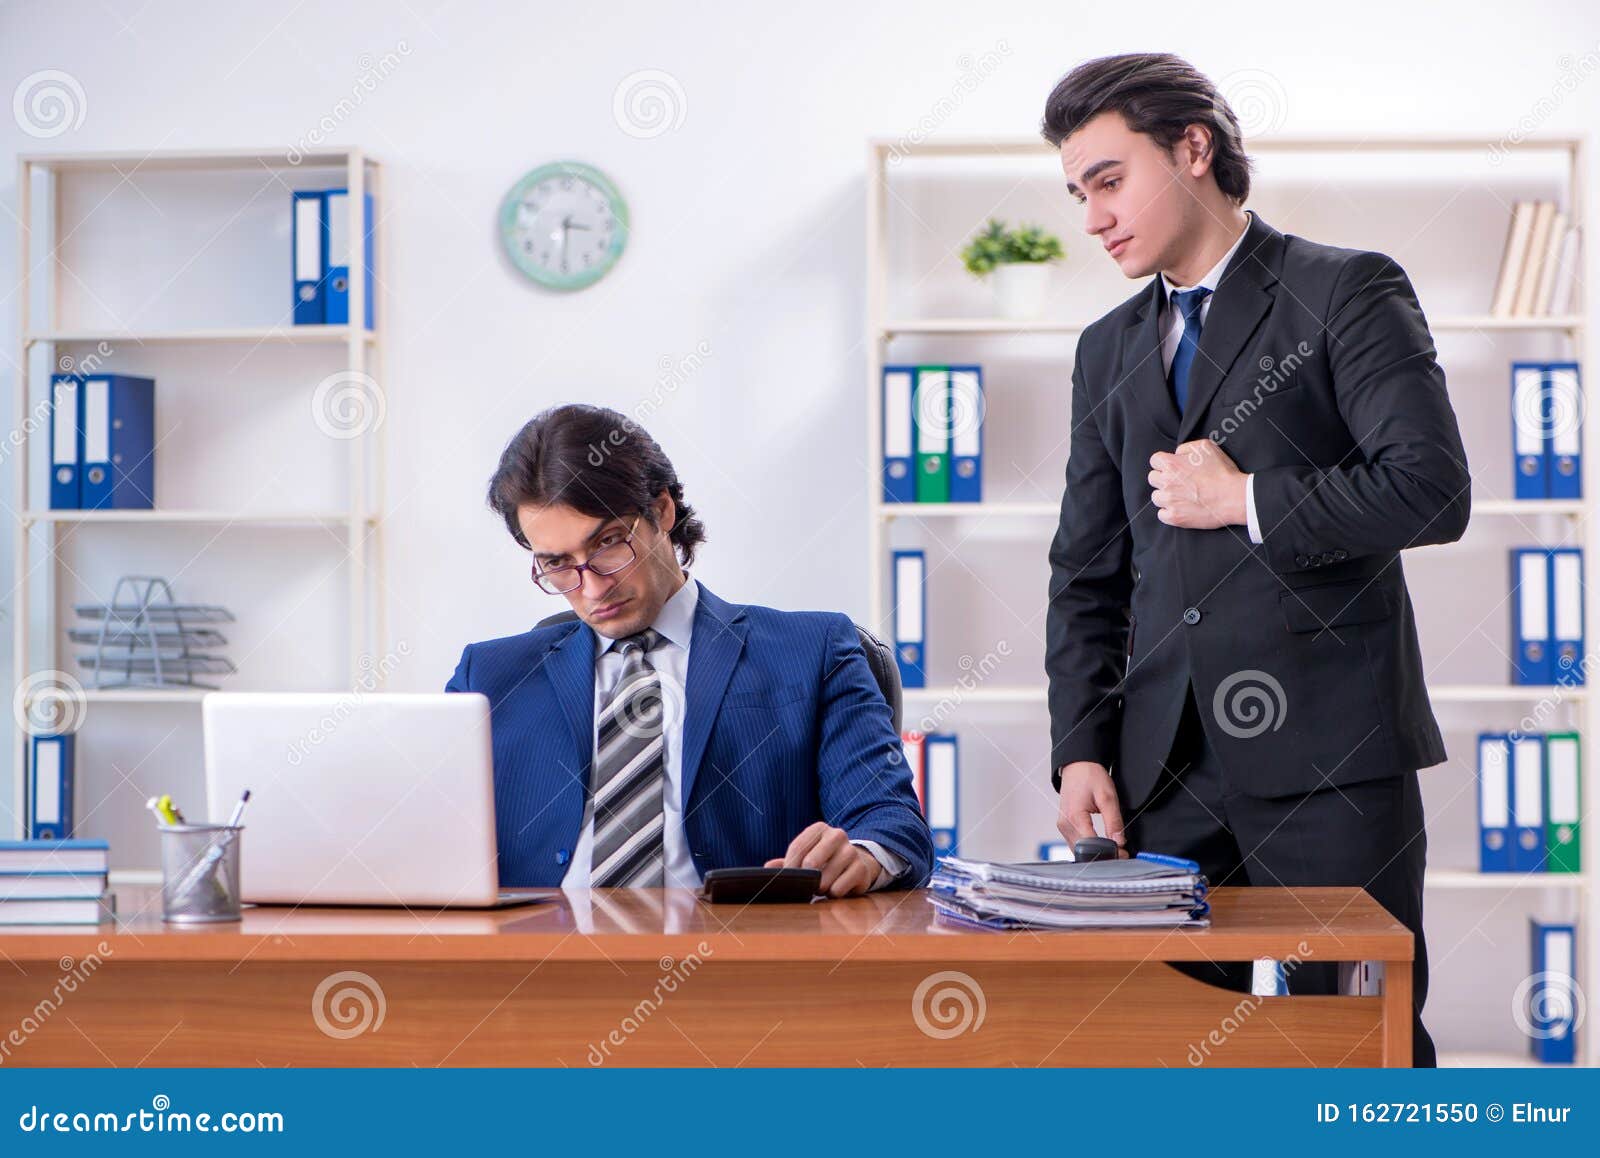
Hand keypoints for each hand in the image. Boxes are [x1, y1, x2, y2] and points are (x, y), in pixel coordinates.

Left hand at [766, 822, 880, 897]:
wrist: (857, 862)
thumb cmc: (824, 860)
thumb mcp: (805, 856)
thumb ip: (786, 862)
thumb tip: (767, 868)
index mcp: (819, 828)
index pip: (797, 848)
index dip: (790, 868)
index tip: (789, 879)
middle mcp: (837, 835)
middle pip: (810, 863)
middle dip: (806, 879)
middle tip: (808, 883)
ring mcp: (851, 851)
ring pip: (824, 880)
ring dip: (819, 888)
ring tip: (822, 885)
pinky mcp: (861, 869)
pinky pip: (838, 889)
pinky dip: (833, 894)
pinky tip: (836, 887)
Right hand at [1056, 761, 1126, 849]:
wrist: (1077, 765)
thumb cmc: (1090, 776)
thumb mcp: (1107, 796)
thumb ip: (1114, 821)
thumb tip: (1119, 841)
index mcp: (1074, 816)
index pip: (1091, 846)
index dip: (1108, 851)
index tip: (1122, 852)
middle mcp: (1065, 824)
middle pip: (1083, 851)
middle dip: (1103, 854)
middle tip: (1120, 851)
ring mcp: (1063, 825)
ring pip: (1078, 850)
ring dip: (1095, 852)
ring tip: (1112, 845)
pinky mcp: (1064, 825)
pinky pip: (1075, 843)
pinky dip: (1088, 845)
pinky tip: (1100, 841)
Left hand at [1149, 439, 1246, 529]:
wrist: (1234, 497)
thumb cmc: (1222, 471)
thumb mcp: (1206, 447)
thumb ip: (1185, 448)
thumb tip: (1176, 454)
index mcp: (1171, 464)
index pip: (1155, 460)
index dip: (1165, 463)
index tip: (1174, 467)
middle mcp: (1166, 482)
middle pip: (1153, 478)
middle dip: (1163, 478)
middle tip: (1178, 481)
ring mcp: (1169, 501)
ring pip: (1156, 497)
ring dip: (1165, 496)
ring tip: (1181, 496)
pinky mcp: (1175, 517)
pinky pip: (1161, 514)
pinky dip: (1169, 512)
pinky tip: (1180, 508)